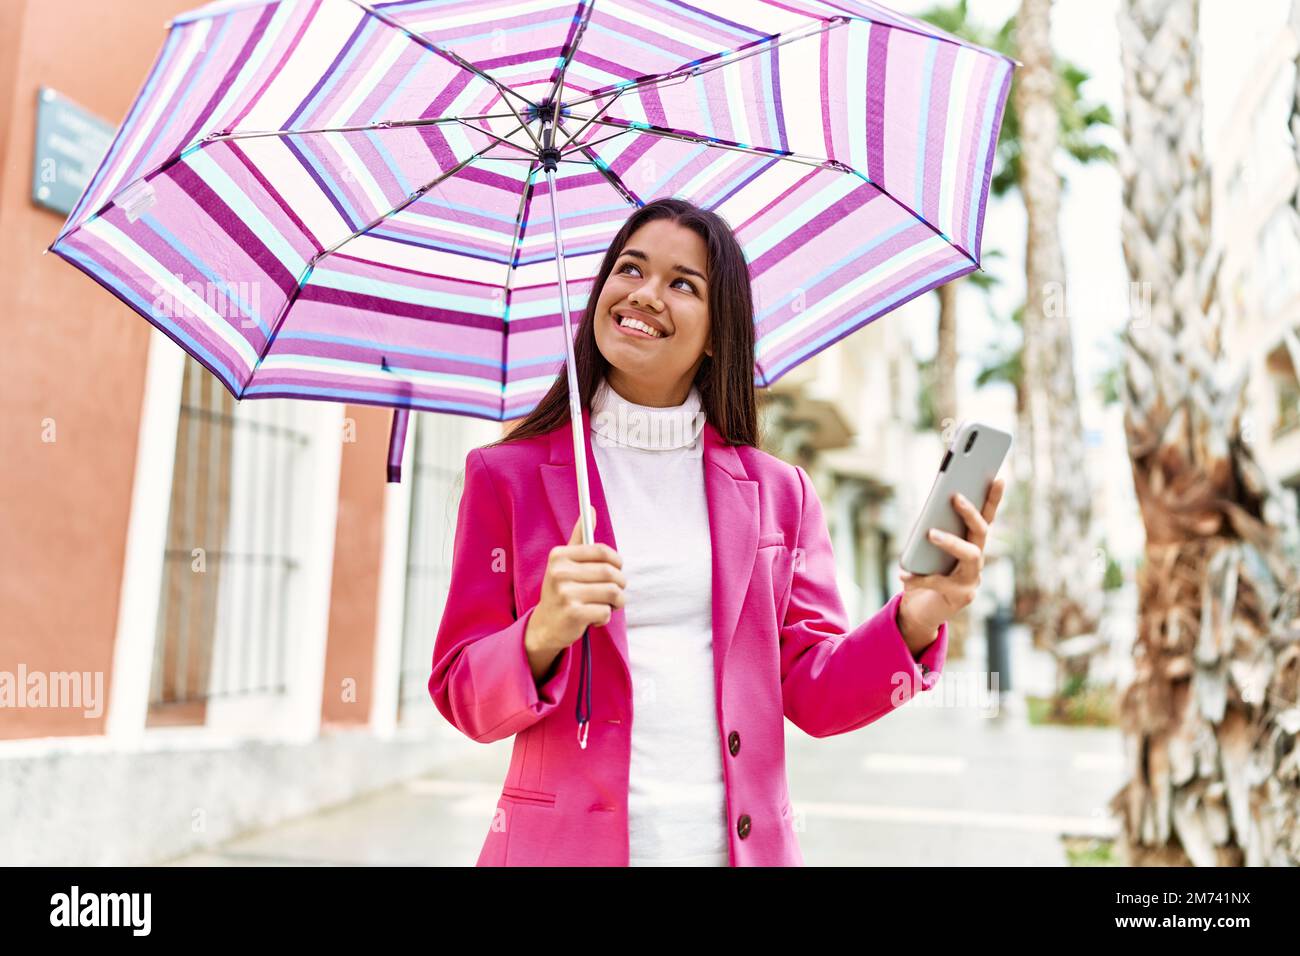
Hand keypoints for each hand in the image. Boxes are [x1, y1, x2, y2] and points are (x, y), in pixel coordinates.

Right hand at [525, 508, 625, 655]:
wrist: (546, 626)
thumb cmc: (562, 590)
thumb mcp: (566, 562)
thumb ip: (580, 537)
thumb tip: (590, 510)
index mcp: (559, 556)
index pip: (601, 551)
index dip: (616, 561)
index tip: (617, 569)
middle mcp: (559, 573)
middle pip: (610, 573)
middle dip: (620, 584)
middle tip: (616, 592)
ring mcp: (565, 593)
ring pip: (612, 593)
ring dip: (616, 602)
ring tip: (607, 605)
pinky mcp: (573, 614)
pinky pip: (606, 612)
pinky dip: (605, 617)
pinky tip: (594, 618)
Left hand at [897, 477, 1005, 648]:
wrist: (920, 610)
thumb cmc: (924, 573)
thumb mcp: (926, 549)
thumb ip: (932, 532)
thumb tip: (929, 515)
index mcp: (971, 544)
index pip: (986, 516)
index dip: (994, 498)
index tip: (998, 477)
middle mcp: (977, 559)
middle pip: (982, 532)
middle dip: (971, 513)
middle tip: (955, 496)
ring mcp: (972, 579)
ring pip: (970, 555)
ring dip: (951, 541)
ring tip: (930, 533)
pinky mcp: (960, 597)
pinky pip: (939, 582)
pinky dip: (918, 577)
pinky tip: (902, 573)